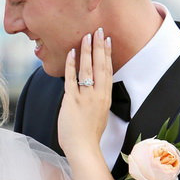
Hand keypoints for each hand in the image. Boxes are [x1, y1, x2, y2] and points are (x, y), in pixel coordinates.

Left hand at [57, 28, 113, 162]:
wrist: (83, 149)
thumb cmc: (88, 135)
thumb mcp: (98, 113)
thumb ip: (95, 99)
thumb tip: (89, 89)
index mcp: (106, 97)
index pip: (108, 70)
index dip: (107, 54)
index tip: (107, 40)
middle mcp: (98, 94)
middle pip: (100, 66)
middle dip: (99, 47)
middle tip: (99, 30)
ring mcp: (86, 97)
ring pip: (87, 69)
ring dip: (87, 51)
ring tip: (87, 36)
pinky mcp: (72, 101)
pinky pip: (71, 79)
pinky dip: (71, 65)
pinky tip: (71, 53)